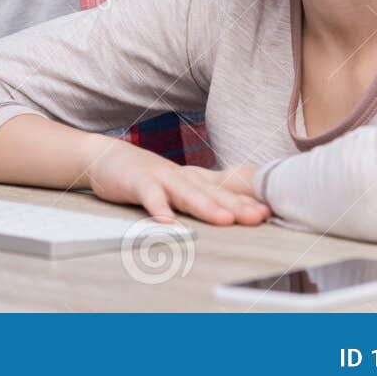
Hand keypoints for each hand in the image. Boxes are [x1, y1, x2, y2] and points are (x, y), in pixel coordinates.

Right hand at [83, 141, 269, 225]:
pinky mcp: (137, 181)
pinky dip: (157, 206)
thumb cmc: (146, 176)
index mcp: (194, 180)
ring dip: (205, 206)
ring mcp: (160, 177)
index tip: (270, 212)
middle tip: (259, 216)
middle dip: (237, 205)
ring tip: (224, 219)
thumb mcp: (179, 186)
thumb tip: (237, 210)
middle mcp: (182, 177)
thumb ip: (204, 196)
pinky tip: (166, 220)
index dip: (247, 201)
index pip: (225, 191)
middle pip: (213, 192)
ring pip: (186, 193)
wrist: (106, 155)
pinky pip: (149, 195)